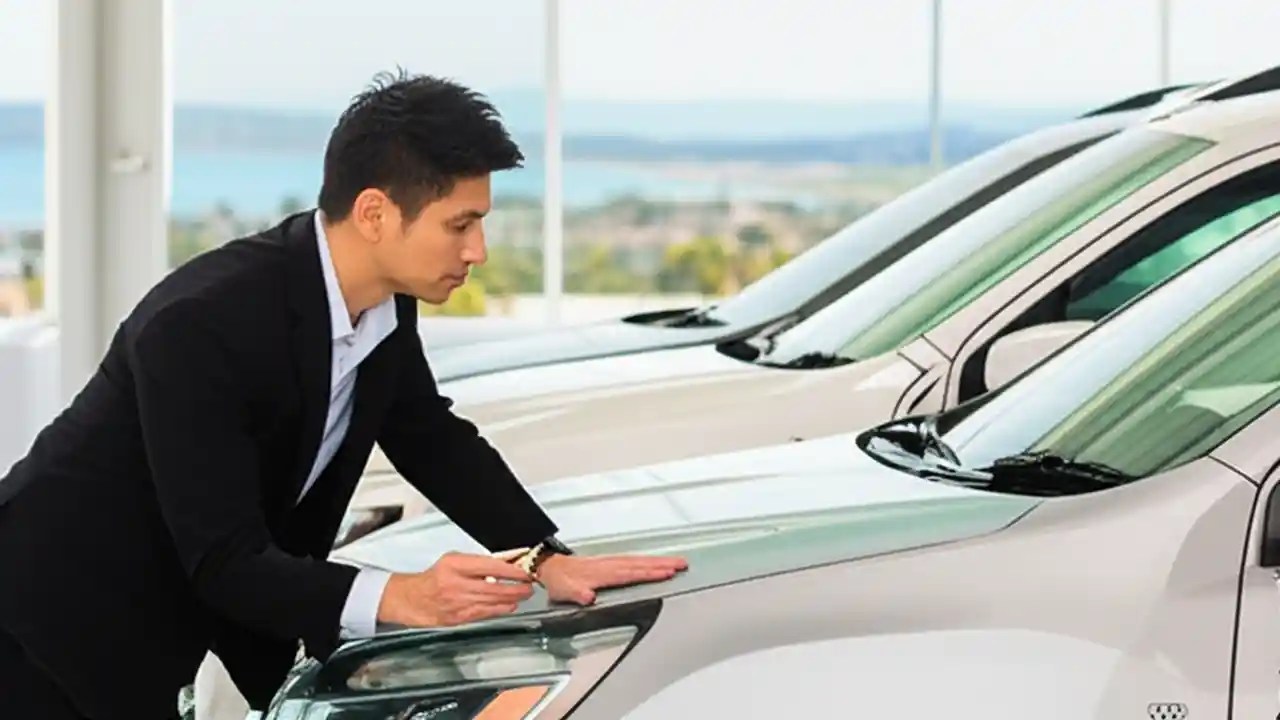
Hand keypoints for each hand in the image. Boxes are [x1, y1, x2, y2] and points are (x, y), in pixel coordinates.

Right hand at [377, 551, 534, 627]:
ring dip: (512, 599)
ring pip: (491, 602)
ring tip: (524, 595)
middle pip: (494, 587)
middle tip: (529, 585)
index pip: (490, 566)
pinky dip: (500, 609)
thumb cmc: (435, 577)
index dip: (511, 570)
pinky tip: (510, 606)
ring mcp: (457, 603)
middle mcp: (456, 584)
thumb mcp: (455, 560)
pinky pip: (484, 613)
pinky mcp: (459, 618)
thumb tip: (508, 561)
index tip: (525, 570)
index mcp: (455, 565)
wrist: (413, 599)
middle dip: (516, 587)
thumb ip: (480, 561)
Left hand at [536, 554, 688, 605]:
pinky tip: (658, 563)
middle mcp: (610, 565)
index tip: (666, 573)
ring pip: (640, 561)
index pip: (630, 573)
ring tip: (678, 563)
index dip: (649, 573)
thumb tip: (589, 597)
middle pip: (641, 564)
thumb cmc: (559, 582)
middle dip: (663, 564)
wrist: (551, 568)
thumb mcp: (564, 591)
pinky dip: (649, 561)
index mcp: (602, 574)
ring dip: (660, 561)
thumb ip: (577, 594)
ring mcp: (612, 563)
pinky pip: (635, 561)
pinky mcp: (612, 563)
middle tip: (683, 564)